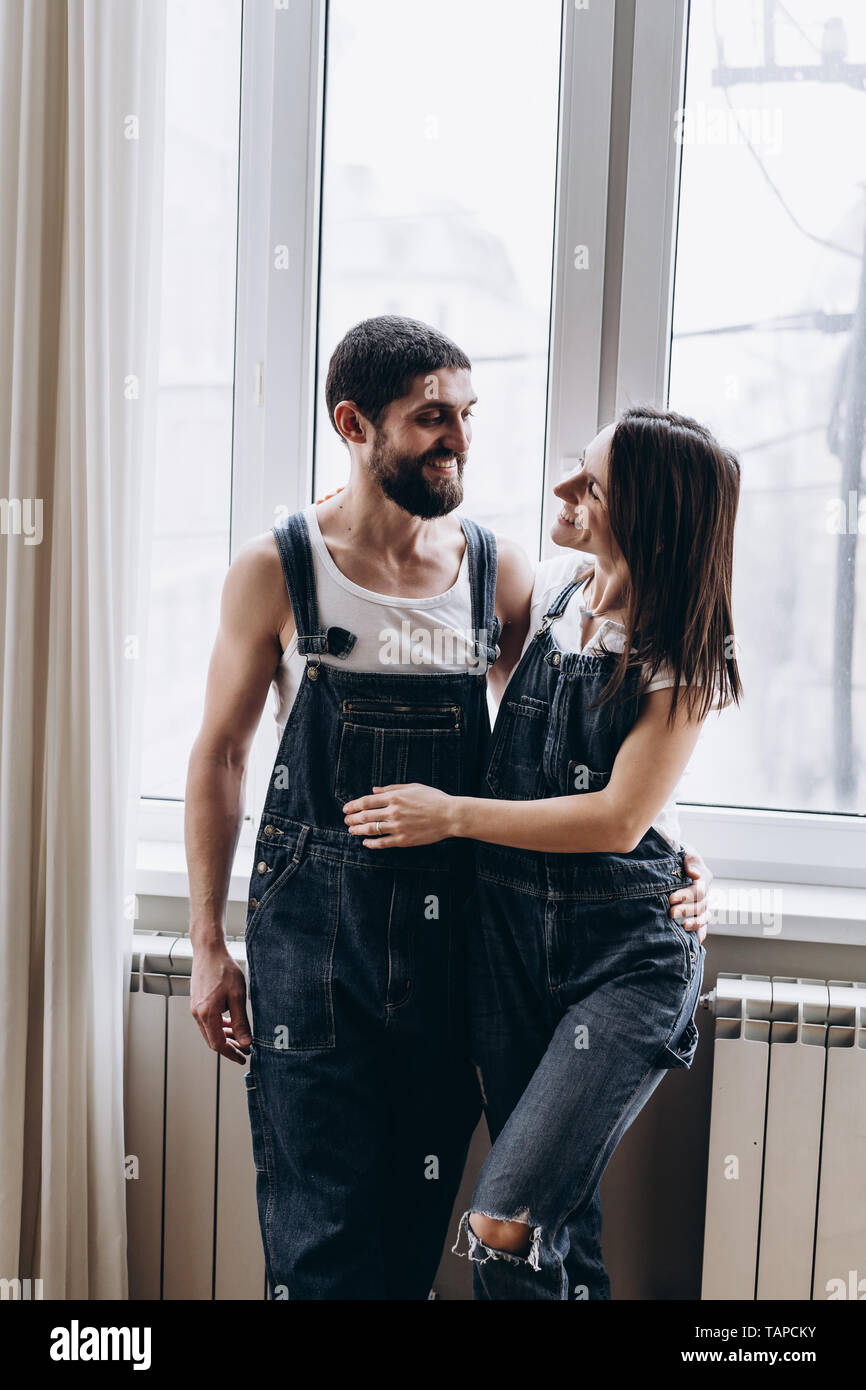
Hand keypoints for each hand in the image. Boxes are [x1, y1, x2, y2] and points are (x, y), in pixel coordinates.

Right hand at [190, 944, 251, 1063]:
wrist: (209, 951)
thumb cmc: (224, 969)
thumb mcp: (238, 996)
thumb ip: (241, 1022)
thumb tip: (246, 1042)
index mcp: (207, 1014)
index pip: (218, 1044)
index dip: (231, 1053)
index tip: (244, 1057)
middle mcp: (198, 1014)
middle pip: (212, 1040)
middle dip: (229, 1047)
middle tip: (244, 1051)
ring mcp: (195, 1008)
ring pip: (210, 1031)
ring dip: (225, 1037)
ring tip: (240, 1038)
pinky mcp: (197, 1003)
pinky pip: (207, 1022)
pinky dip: (219, 1026)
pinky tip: (230, 1023)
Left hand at [343, 783, 459, 847]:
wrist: (450, 815)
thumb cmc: (434, 799)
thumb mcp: (412, 787)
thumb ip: (391, 788)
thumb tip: (373, 790)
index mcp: (395, 797)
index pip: (367, 801)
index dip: (353, 805)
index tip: (346, 809)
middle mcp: (393, 812)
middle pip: (365, 816)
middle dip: (353, 818)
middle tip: (346, 821)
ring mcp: (398, 827)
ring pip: (371, 830)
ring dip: (358, 830)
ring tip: (351, 831)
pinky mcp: (403, 840)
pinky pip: (382, 843)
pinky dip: (372, 843)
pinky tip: (366, 843)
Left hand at [669, 842, 711, 944]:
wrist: (672, 859)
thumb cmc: (678, 853)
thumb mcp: (685, 851)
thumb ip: (691, 860)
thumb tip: (694, 874)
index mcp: (702, 878)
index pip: (699, 890)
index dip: (686, 896)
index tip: (671, 898)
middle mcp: (704, 893)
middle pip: (701, 905)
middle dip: (686, 910)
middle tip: (671, 913)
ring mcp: (702, 904)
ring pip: (704, 917)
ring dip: (694, 923)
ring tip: (682, 926)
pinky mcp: (697, 913)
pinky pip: (702, 925)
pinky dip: (700, 933)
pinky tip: (696, 942)